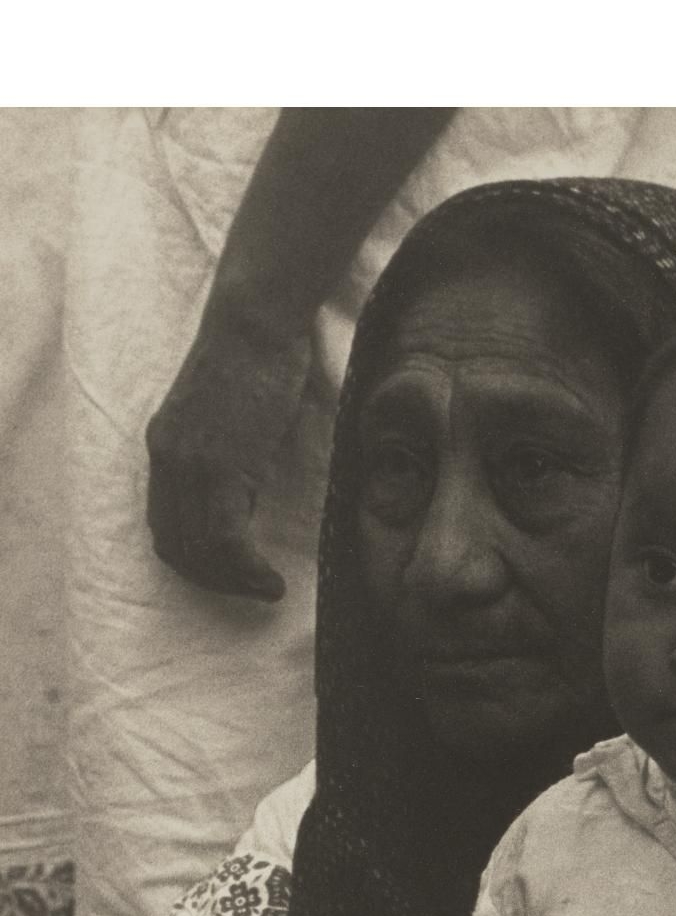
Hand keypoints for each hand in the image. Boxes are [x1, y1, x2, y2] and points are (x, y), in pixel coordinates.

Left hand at [144, 302, 313, 600]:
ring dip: (236, 582)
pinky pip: (226, 538)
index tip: (233, 574)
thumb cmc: (256, 359)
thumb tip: (247, 491)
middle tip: (253, 590)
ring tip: (269, 589)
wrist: (255, 324)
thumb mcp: (228, 414)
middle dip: (215, 581)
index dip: (196, 562)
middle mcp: (167, 459)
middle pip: (176, 546)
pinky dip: (248, 570)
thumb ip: (225, 453)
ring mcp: (191, 464)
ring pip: (201, 550)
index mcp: (164, 446)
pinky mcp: (220, 466)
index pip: (164, 526)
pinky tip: (272, 578)